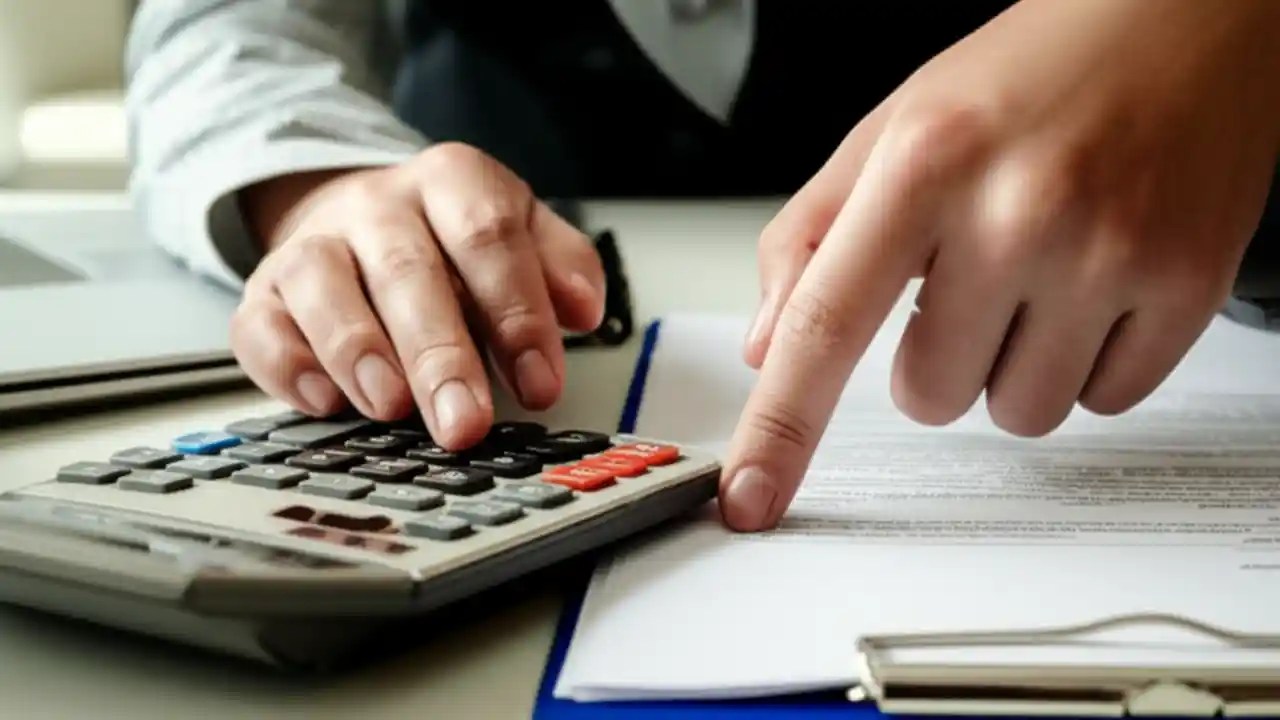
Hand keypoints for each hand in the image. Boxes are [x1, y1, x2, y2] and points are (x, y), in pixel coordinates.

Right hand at [230, 143, 605, 448]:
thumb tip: (585, 309)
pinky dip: (288, 365)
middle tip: (465, 422)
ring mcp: (314, 244)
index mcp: (451, 181)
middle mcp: (377, 205)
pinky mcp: (264, 292)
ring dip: (358, 352)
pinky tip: (325, 402)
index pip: (488, 237)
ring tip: (392, 409)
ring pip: (323, 286)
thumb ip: (562, 265)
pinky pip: (260, 324)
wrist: (358, 215)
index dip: (516, 313)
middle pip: (407, 272)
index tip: (539, 384)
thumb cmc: (450, 241)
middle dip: (440, 355)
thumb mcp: (521, 232)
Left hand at [723, 0, 1279, 529]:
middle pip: (928, 397)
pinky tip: (1092, 284)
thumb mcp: (889, 129)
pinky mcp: (1187, 286)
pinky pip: (1102, 403)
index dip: (780, 427)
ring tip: (1035, 275)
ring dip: (1011, 365)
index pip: (824, 325)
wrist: (1184, 22)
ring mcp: (1109, 253)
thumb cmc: (1026, 75)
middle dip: (934, 356)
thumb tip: (766, 348)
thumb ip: (808, 237)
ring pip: (1017, 413)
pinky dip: (1086, 361)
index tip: (753, 498)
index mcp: (923, 164)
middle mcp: (1017, 211)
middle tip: (967, 278)